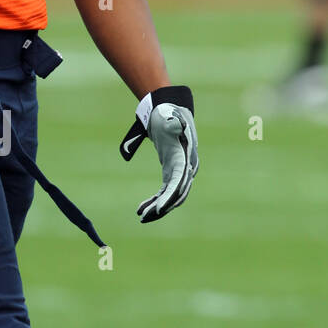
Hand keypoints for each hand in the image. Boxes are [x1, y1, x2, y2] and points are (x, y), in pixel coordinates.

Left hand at [120, 86, 197, 222]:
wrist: (170, 110)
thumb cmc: (168, 113)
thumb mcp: (170, 116)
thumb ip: (172, 122)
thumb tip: (174, 124)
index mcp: (185, 158)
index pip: (179, 181)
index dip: (170, 196)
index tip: (159, 208)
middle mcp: (187, 168)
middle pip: (176, 194)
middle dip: (161, 207)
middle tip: (144, 217)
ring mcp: (180, 172)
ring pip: (170, 196)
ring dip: (157, 208)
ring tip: (141, 217)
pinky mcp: (172, 173)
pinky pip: (165, 191)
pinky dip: (155, 200)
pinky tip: (141, 208)